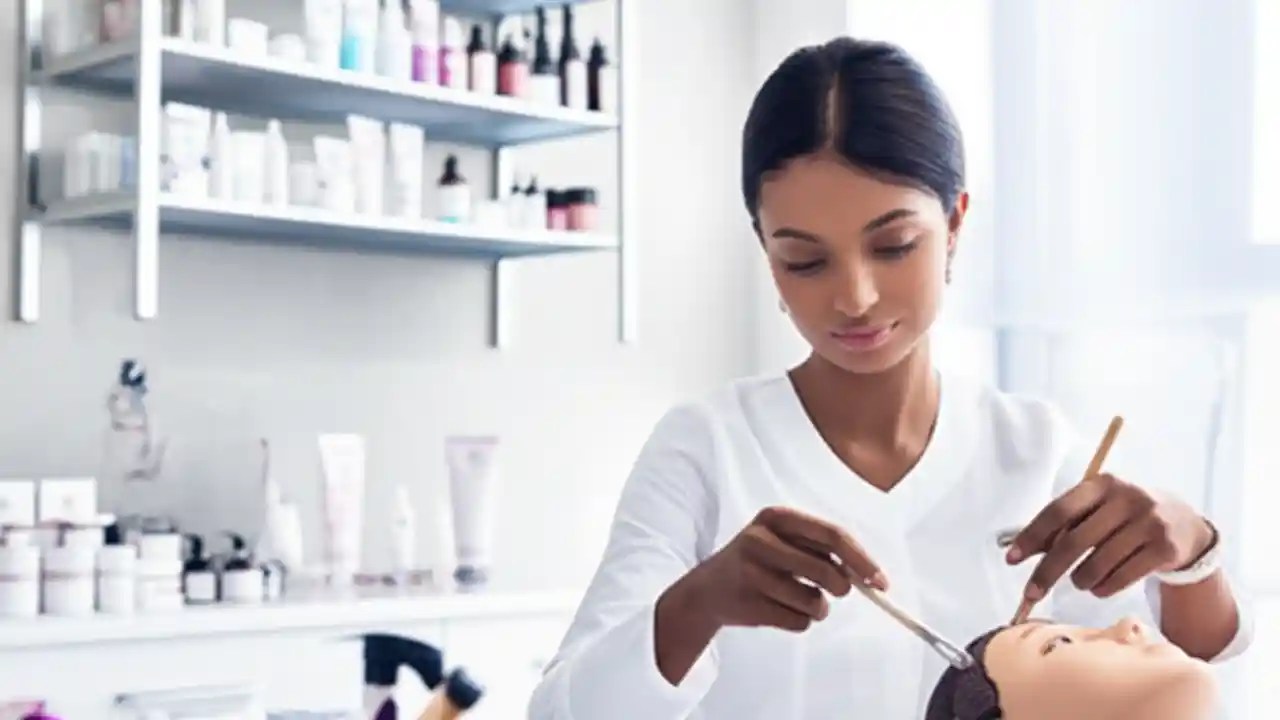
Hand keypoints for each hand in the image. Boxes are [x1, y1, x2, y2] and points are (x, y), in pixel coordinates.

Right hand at [670, 506, 885, 633]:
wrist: (708, 589)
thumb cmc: (759, 561)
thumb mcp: (783, 540)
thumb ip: (821, 550)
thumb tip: (868, 576)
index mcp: (776, 517)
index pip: (832, 536)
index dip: (862, 560)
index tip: (881, 582)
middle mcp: (760, 540)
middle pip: (827, 571)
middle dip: (842, 587)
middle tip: (840, 591)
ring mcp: (752, 573)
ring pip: (815, 602)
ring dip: (817, 608)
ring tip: (799, 599)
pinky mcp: (749, 603)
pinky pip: (798, 622)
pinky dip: (799, 621)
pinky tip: (779, 609)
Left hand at [1007, 473, 1214, 601]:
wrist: (1185, 524)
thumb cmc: (1126, 517)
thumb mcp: (1098, 510)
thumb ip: (1065, 525)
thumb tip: (1021, 549)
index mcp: (1101, 484)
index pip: (1058, 511)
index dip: (1032, 536)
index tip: (1011, 559)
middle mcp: (1126, 498)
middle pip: (1074, 541)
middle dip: (1048, 571)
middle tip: (1031, 592)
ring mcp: (1148, 522)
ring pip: (1097, 564)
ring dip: (1080, 581)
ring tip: (1080, 581)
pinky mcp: (1164, 547)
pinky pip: (1121, 578)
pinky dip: (1103, 588)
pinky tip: (1101, 586)